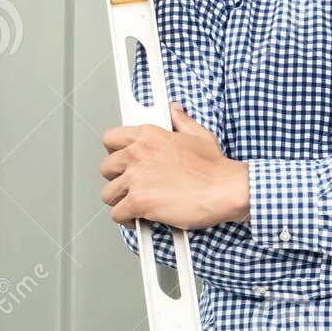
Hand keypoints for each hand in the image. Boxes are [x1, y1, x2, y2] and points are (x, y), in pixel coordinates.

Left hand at [100, 104, 249, 229]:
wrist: (225, 189)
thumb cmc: (215, 168)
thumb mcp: (199, 135)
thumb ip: (181, 121)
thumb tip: (175, 111)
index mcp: (149, 135)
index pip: (110, 138)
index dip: (114, 152)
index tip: (122, 160)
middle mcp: (138, 154)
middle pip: (106, 167)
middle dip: (116, 178)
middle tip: (130, 184)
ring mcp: (136, 178)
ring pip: (108, 193)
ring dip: (120, 200)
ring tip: (135, 203)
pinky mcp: (139, 201)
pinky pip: (118, 214)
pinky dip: (127, 219)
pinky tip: (140, 218)